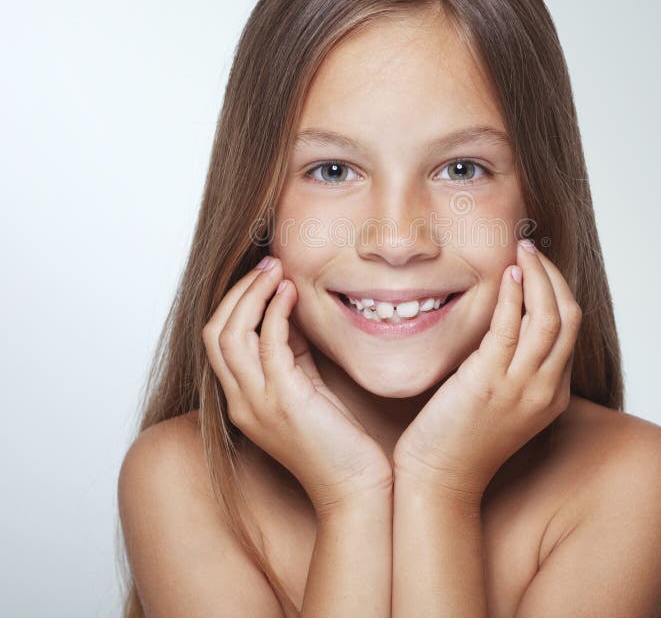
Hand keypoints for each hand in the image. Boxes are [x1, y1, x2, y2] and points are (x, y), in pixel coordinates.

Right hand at [202, 256, 392, 513]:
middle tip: (267, 263)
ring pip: (230, 335)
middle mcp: (241, 402)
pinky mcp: (285, 402)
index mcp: (243, 400)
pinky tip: (291, 293)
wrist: (355, 488)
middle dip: (238, 291)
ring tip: (276, 270)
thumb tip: (286, 309)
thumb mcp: (306, 388)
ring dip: (252, 295)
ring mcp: (258, 404)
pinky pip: (267, 344)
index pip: (218, 341)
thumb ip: (290, 354)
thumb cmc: (338, 441)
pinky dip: (275, 311)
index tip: (262, 275)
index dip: (235, 302)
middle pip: (214, 333)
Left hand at [392, 240, 581, 503]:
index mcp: (551, 393)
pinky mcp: (489, 384)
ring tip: (521, 250)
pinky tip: (507, 276)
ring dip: (538, 277)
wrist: (439, 480)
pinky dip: (514, 298)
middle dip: (553, 275)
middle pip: (569, 318)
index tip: (536, 266)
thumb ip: (510, 364)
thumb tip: (504, 319)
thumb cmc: (460, 437)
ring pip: (548, 319)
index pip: (570, 329)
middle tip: (530, 248)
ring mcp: (521, 388)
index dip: (557, 290)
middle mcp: (544, 390)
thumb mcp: (499, 399)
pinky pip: (511, 330)